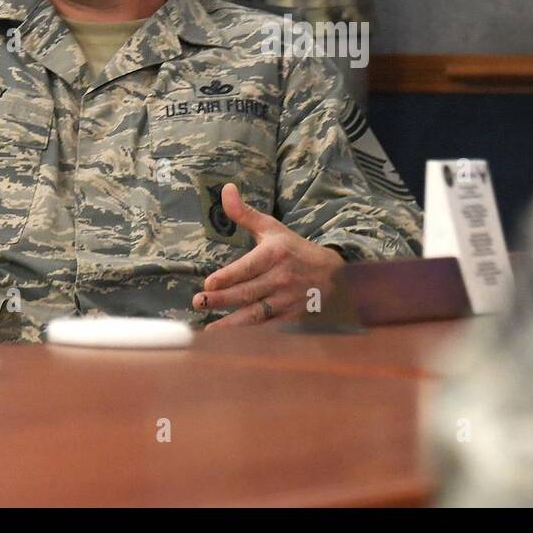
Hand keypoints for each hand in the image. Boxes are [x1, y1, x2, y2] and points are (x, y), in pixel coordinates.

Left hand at [195, 182, 344, 329]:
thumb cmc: (294, 249)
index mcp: (275, 254)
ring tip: (209, 331)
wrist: (334, 275)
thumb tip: (226, 188)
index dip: (228, 277)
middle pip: (248, 292)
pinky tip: (231, 344)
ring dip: (232, 325)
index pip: (248, 267)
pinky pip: (268, 329)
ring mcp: (287, 301)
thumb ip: (245, 213)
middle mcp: (282, 278)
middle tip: (198, 303)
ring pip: (256, 315)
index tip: (209, 284)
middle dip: (222, 300)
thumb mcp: (272, 228)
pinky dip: (250, 337)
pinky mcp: (291, 319)